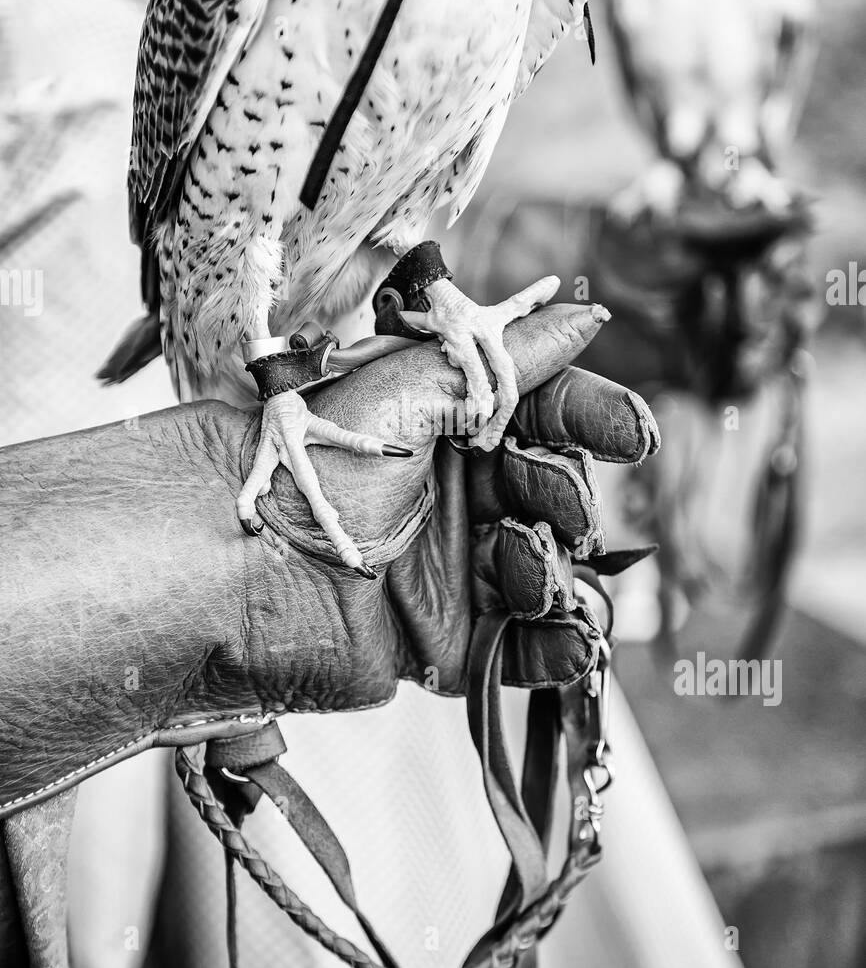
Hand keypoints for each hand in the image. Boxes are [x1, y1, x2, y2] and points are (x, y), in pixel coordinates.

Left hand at [0, 304, 658, 812]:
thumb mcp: (413, 391)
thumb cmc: (313, 462)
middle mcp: (454, 497)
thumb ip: (510, 362)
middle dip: (566, 501)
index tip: (633, 436)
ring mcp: (451, 573)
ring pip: (548, 576)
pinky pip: (522, 652)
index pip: (545, 420)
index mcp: (446, 430)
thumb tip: (589, 315)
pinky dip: (558, 648)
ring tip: (533, 574)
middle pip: (553, 498)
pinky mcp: (442, 645)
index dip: (593, 424)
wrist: (235, 565)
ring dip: (561, 577)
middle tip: (550, 509)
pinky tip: (574, 639)